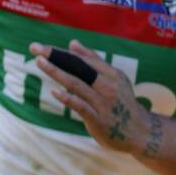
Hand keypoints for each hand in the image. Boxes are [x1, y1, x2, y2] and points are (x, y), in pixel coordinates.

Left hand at [31, 41, 159, 156]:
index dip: (59, 53)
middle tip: (35, 48)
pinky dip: (68, 98)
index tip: (39, 47)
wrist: (140, 131)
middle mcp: (107, 85)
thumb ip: (93, 61)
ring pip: (77, 84)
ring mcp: (102, 102)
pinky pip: (81, 107)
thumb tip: (72, 43)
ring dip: (57, 72)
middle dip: (56, 57)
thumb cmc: (121, 102)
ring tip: (39, 62)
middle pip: (78, 67)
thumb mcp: (113, 79)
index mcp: (110, 73)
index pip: (80, 60)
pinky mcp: (98, 119)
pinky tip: (54, 91)